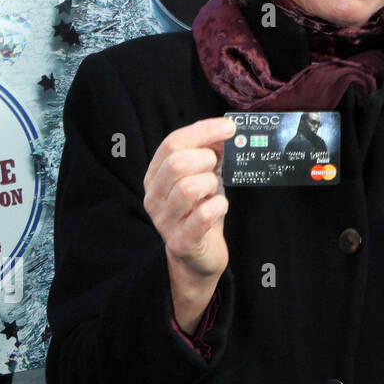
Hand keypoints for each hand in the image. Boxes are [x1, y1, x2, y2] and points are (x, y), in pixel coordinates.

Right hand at [143, 116, 235, 330]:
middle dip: (206, 159)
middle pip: (177, 163)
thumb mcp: (203, 176)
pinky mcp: (182, 241)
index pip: (172, 142)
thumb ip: (209, 152)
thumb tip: (226, 129)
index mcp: (156, 175)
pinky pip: (202, 216)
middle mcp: (154, 196)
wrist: (198, 256)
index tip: (229, 128)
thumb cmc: (201, 210)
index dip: (203, 131)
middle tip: (217, 168)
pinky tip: (220, 206)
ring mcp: (165, 220)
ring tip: (215, 191)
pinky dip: (218, 206)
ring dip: (211, 184)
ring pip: (188, 188)